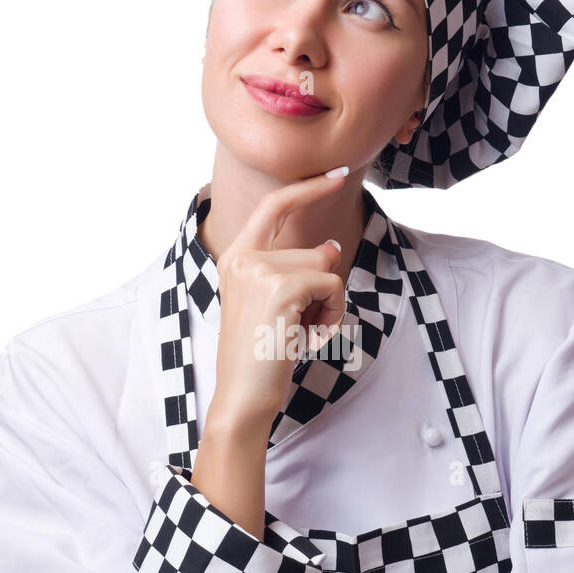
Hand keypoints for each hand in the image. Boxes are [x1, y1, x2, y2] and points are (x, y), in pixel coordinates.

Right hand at [211, 170, 346, 427]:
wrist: (243, 398)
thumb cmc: (260, 359)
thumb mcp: (277, 308)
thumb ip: (297, 271)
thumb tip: (331, 246)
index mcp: (235, 259)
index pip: (273, 207)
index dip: (306, 188)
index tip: (337, 174)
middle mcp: (242, 258)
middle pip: (314, 252)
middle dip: (322, 291)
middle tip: (299, 329)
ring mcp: (259, 270)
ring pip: (326, 268)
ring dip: (328, 306)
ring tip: (302, 335)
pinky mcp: (281, 286)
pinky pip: (332, 285)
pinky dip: (333, 314)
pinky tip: (311, 338)